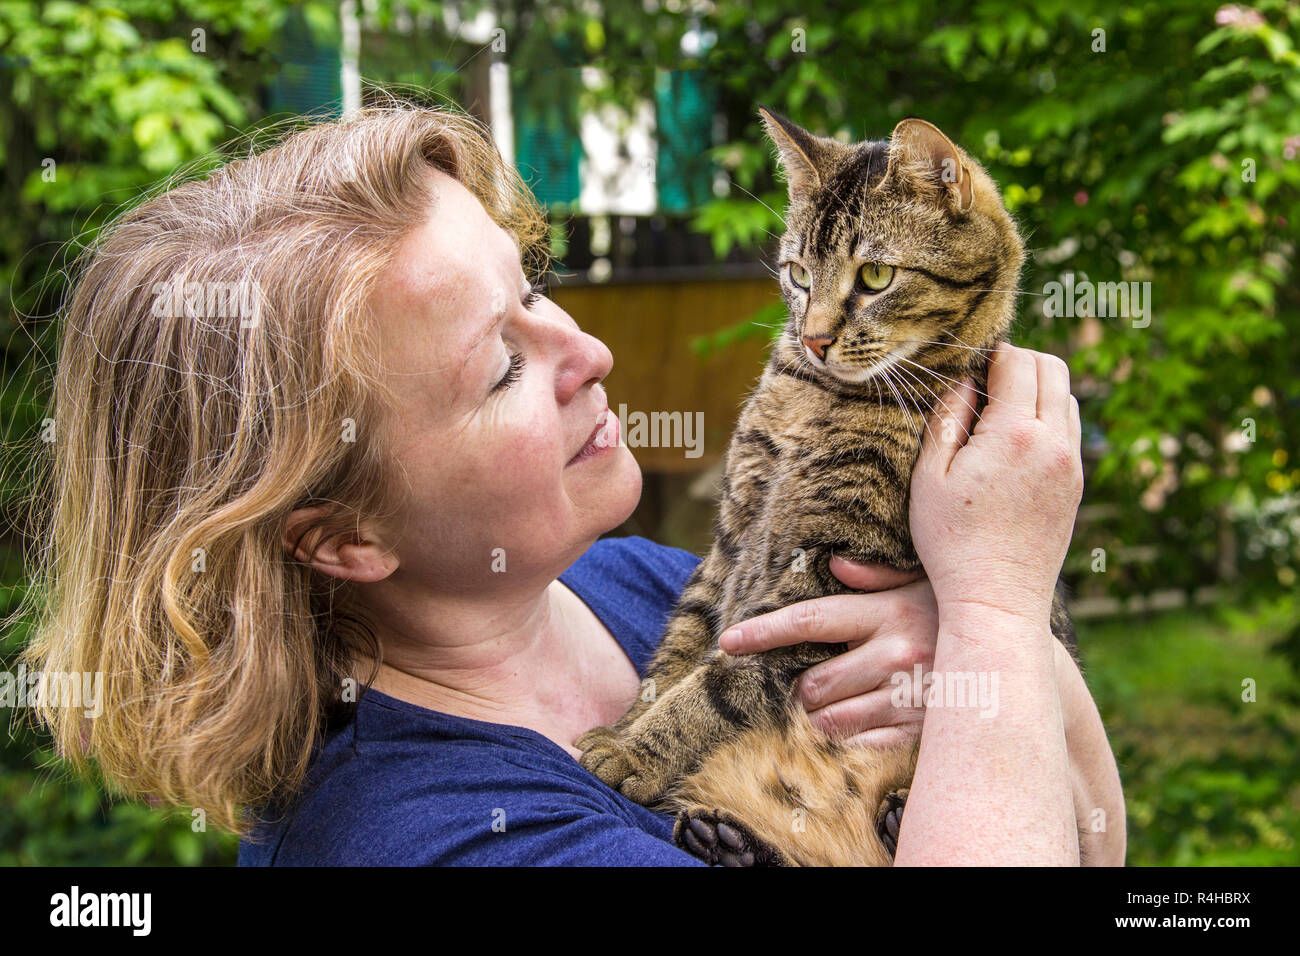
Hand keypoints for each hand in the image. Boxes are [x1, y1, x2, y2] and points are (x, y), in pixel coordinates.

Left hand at [718, 556, 937, 747]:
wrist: (1020, 665)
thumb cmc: (959, 617)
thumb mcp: (924, 585)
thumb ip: (878, 576)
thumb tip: (835, 563)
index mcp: (888, 612)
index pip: (810, 620)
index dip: (763, 633)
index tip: (727, 642)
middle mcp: (895, 654)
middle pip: (814, 682)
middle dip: (801, 688)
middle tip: (806, 685)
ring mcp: (907, 698)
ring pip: (831, 720)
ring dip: (819, 718)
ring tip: (830, 707)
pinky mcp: (918, 732)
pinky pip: (861, 745)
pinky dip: (847, 741)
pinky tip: (854, 729)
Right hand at [909, 342, 1082, 623]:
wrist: (997, 600)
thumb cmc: (951, 542)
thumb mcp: (930, 477)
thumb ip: (947, 418)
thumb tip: (964, 379)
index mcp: (1015, 434)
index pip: (1018, 360)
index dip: (992, 352)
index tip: (968, 362)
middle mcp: (1054, 443)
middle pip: (1052, 367)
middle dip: (1020, 360)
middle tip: (985, 377)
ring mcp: (1072, 465)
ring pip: (1068, 396)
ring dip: (1038, 388)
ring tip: (999, 410)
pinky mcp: (1077, 485)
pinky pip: (1071, 429)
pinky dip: (1049, 417)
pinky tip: (1015, 440)